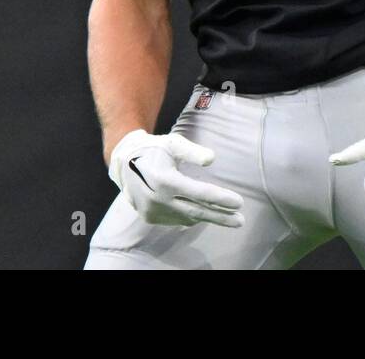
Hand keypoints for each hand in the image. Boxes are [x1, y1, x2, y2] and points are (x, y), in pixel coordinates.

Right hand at [109, 130, 244, 227]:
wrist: (124, 163)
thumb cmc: (154, 149)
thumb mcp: (172, 143)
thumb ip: (192, 151)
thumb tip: (211, 159)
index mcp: (165, 179)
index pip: (200, 193)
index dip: (221, 198)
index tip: (239, 202)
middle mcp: (158, 199)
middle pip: (197, 211)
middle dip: (221, 216)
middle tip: (240, 220)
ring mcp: (152, 211)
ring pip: (187, 218)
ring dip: (209, 218)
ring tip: (228, 217)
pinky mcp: (149, 217)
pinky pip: (176, 220)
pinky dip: (191, 217)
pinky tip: (204, 213)